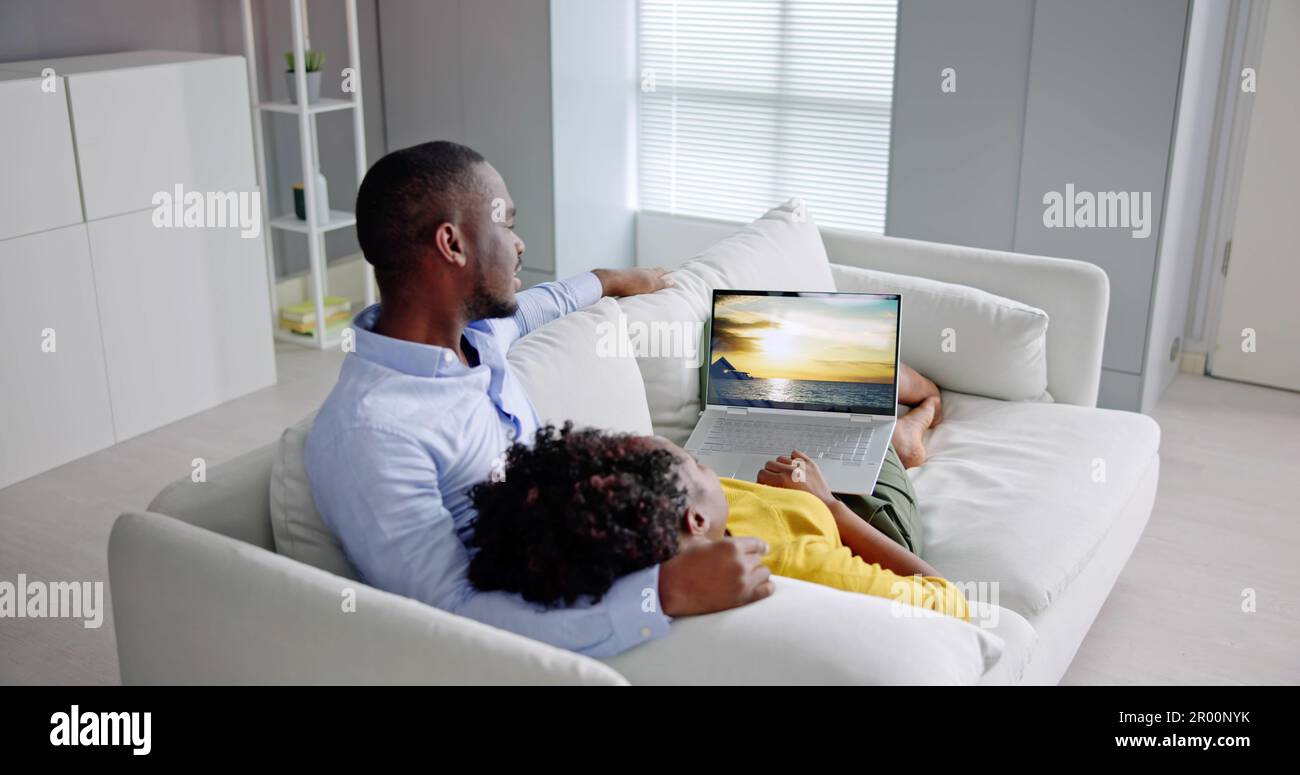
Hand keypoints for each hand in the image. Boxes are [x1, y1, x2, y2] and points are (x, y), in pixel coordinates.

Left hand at [592, 267, 674, 297]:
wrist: (610, 282)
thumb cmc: (630, 284)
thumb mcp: (649, 285)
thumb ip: (660, 284)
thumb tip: (672, 281)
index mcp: (649, 272)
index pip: (661, 271)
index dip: (668, 274)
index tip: (674, 275)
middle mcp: (641, 271)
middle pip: (652, 272)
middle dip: (659, 276)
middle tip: (664, 280)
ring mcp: (631, 275)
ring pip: (643, 276)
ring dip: (648, 280)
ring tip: (652, 287)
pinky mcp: (623, 280)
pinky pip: (634, 281)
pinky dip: (639, 284)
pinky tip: (637, 290)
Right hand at [658, 536, 773, 615]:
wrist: (672, 589)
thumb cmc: (683, 563)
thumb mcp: (702, 543)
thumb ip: (722, 543)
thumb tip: (733, 545)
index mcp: (731, 546)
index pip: (757, 544)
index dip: (759, 547)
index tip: (761, 549)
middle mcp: (740, 563)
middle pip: (759, 559)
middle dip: (751, 560)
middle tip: (741, 565)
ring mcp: (743, 582)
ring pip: (764, 573)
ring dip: (757, 573)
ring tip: (746, 576)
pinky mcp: (742, 599)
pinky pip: (766, 591)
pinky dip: (765, 587)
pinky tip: (758, 586)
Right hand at [756, 450, 835, 506]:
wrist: (825, 507)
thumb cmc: (805, 507)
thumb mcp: (783, 500)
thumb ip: (771, 490)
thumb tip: (762, 485)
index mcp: (783, 480)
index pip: (762, 473)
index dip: (762, 480)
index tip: (765, 485)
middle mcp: (791, 470)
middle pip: (770, 464)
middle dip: (770, 473)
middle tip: (774, 481)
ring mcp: (801, 465)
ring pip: (781, 458)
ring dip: (781, 466)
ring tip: (786, 476)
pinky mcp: (810, 464)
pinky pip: (795, 453)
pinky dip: (793, 458)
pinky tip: (794, 468)